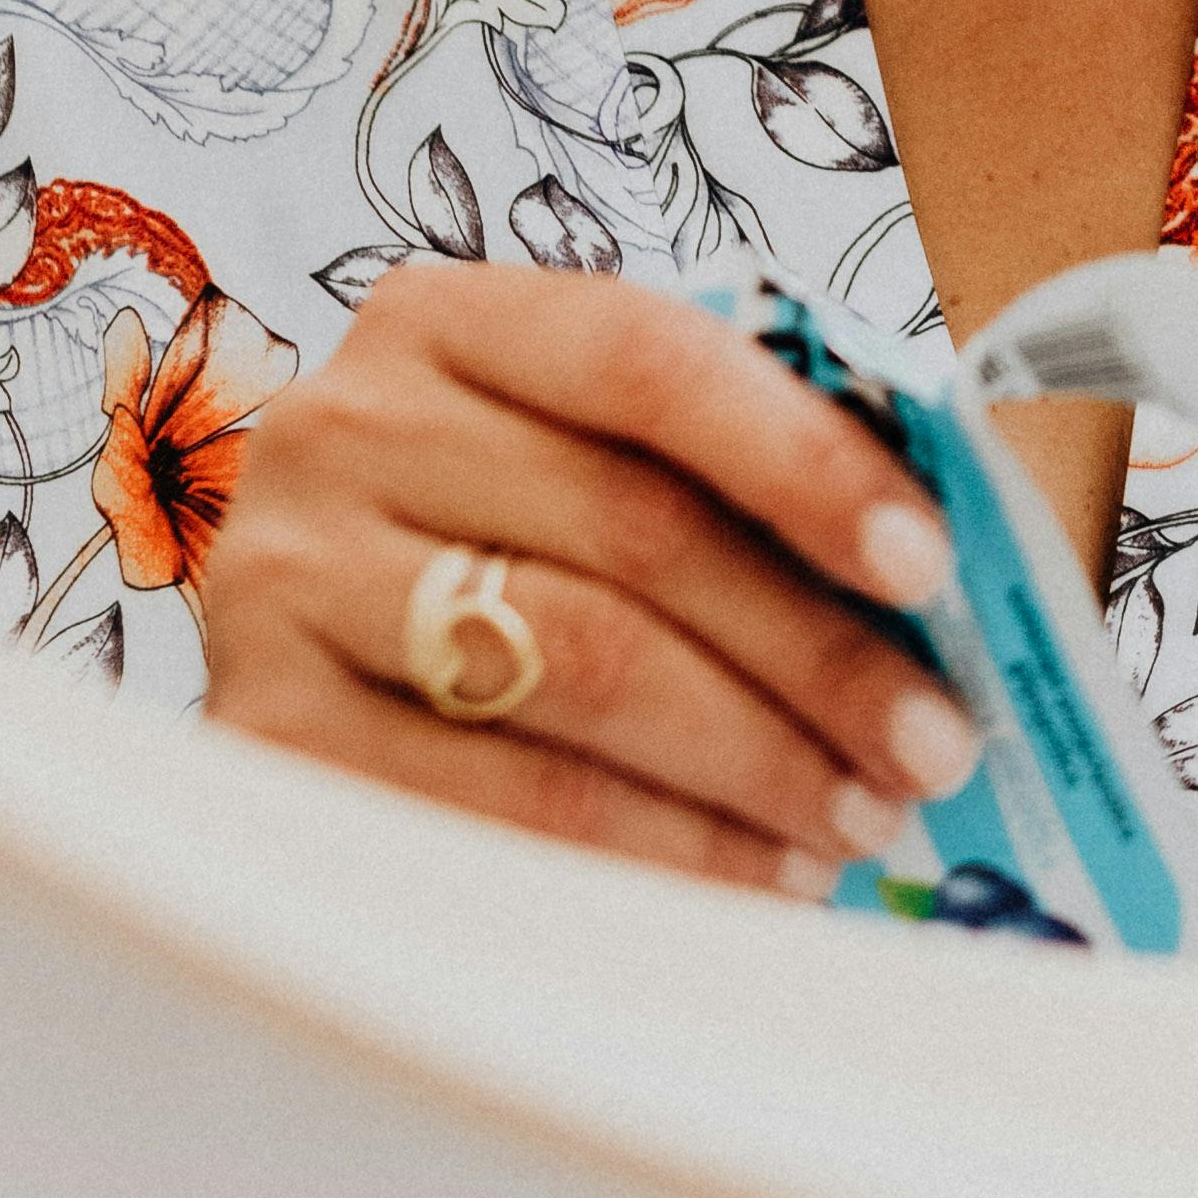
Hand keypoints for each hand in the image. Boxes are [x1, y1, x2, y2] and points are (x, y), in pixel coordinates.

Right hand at [194, 257, 983, 897]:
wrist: (295, 644)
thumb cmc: (498, 538)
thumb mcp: (587, 455)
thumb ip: (727, 469)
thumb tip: (927, 571)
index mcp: (443, 320)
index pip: (650, 360)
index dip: (804, 459)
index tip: (930, 565)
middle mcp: (342, 428)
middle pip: (634, 536)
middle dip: (815, 656)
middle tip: (933, 747)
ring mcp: (283, 582)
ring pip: (577, 674)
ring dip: (752, 765)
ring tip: (857, 821)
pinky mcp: (264, 738)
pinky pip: (497, 807)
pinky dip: (650, 852)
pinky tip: (744, 877)